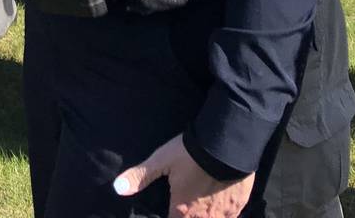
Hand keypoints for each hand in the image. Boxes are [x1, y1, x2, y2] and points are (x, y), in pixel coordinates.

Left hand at [113, 135, 254, 216]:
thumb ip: (140, 176)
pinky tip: (219, 208)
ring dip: (204, 216)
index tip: (170, 212)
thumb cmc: (191, 153)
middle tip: (184, 209)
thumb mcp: (161, 160)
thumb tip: (117, 188)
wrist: (227, 144)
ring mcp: (223, 214)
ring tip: (199, 209)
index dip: (170, 217)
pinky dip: (222, 215)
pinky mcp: (238, 206)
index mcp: (182, 211)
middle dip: (187, 217)